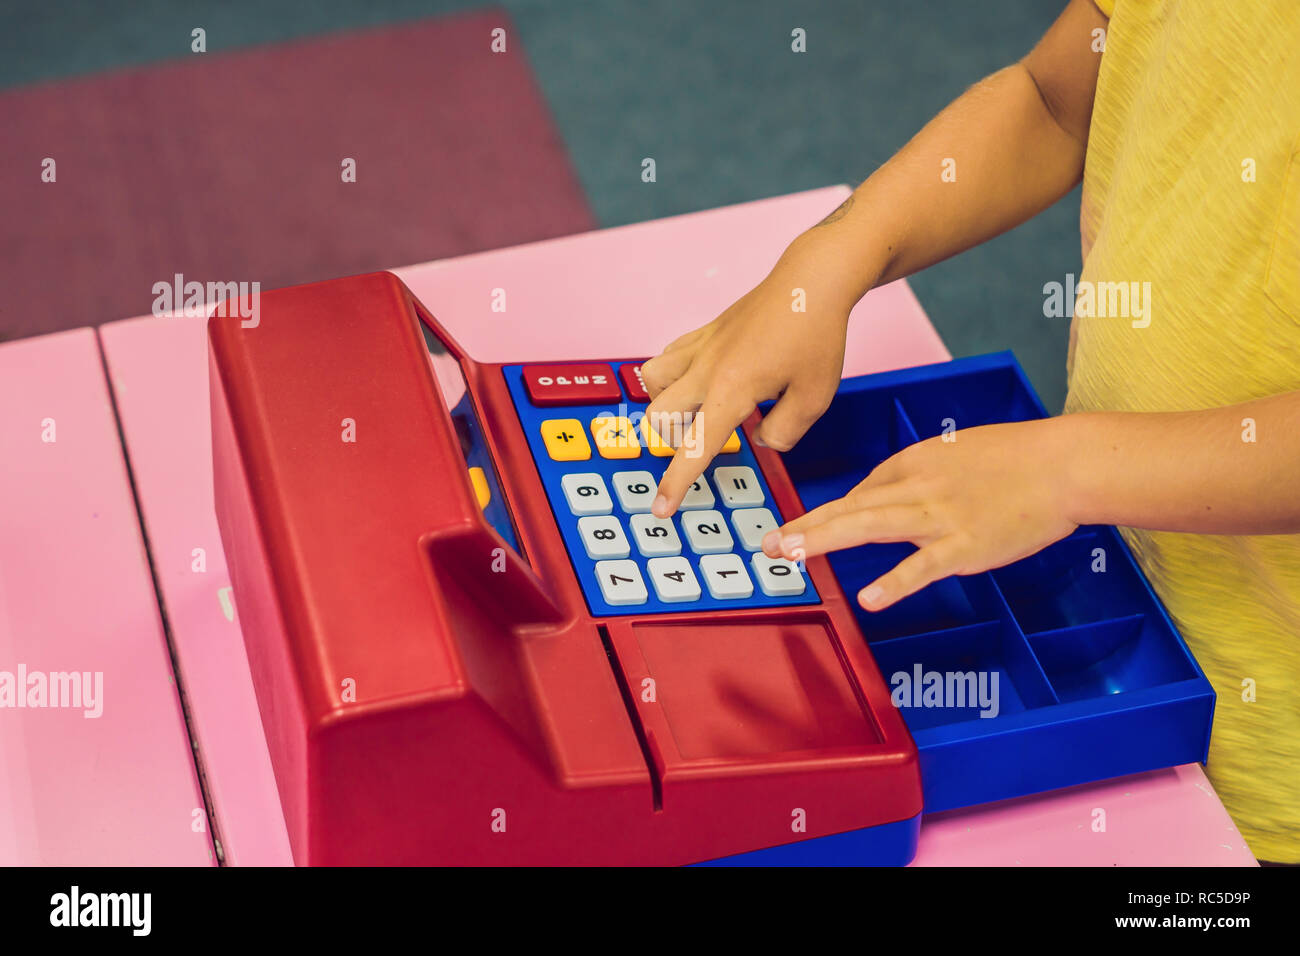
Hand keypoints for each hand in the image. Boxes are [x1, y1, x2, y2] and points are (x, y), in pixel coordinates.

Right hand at [641, 248, 856, 517]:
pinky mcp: (704, 332)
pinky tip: (699, 380)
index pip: (695, 447)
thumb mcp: (815, 399)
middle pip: (658, 415)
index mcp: (732, 390)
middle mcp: (706, 368)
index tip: (661, 508)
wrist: (812, 282)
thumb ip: (784, 432)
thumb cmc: (817, 336)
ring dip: (664, 403)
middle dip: (670, 439)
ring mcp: (700, 347)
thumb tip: (762, 438)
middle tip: (700, 442)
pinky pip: (668, 356)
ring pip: (651, 380)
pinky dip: (672, 375)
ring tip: (695, 410)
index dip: (677, 483)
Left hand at [762, 418, 1078, 609]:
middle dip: (804, 526)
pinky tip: (867, 598)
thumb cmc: (1016, 459)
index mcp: (915, 462)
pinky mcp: (965, 547)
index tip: (800, 530)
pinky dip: (894, 582)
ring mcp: (940, 517)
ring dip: (824, 541)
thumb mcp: (955, 452)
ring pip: (870, 527)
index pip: (861, 491)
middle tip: (768, 543)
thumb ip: (916, 474)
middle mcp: (918, 486)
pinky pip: (923, 566)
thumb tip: (881, 497)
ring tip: (789, 555)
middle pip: (849, 507)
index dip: (828, 515)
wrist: (1063, 465)